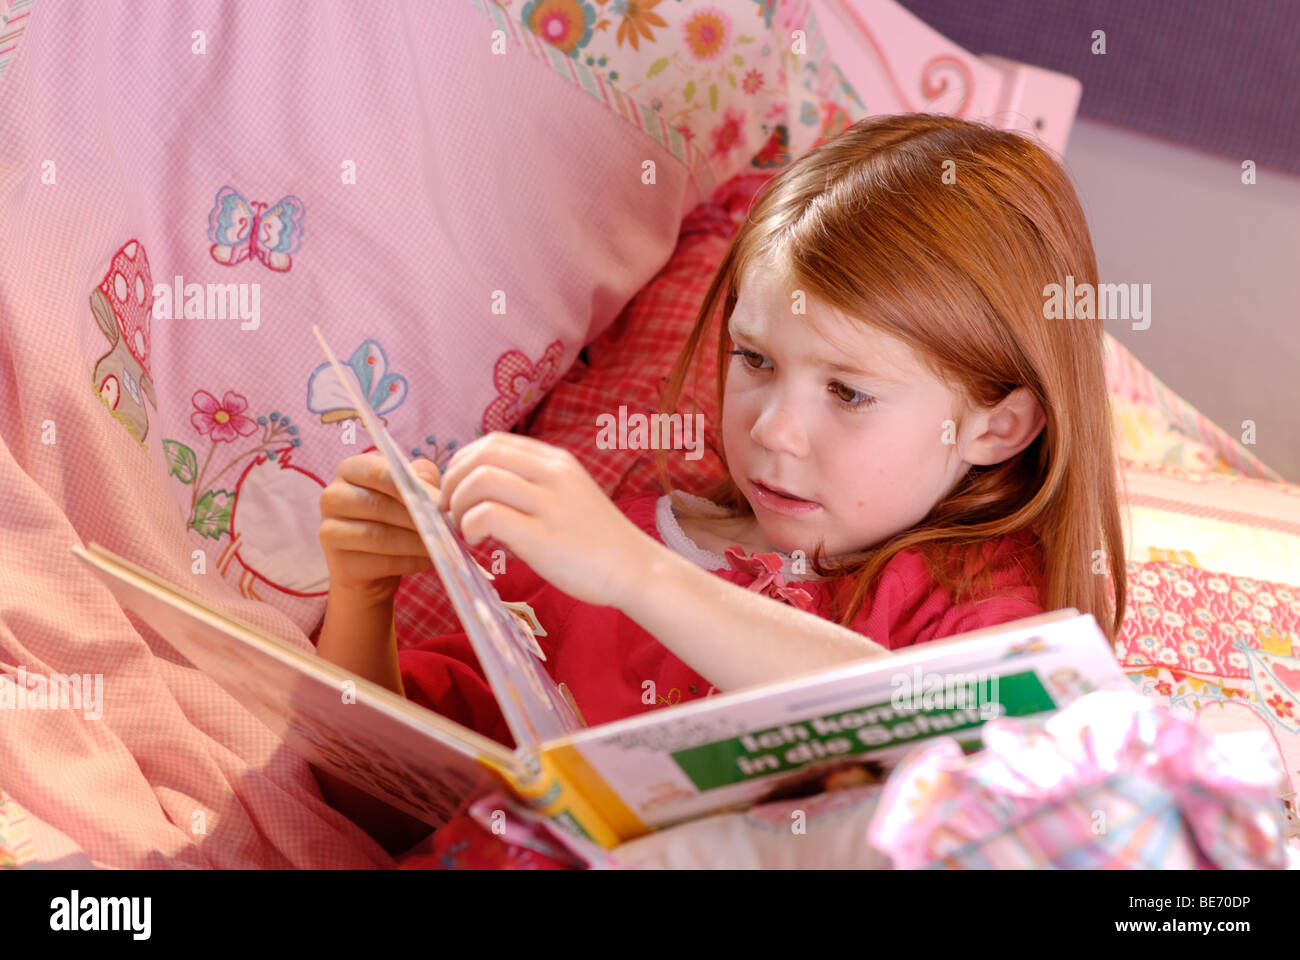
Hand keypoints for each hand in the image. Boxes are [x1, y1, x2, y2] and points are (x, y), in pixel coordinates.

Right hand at [318, 452, 442, 607]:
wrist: (371, 565)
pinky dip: (412, 562)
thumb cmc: (394, 518)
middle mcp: (333, 496)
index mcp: (351, 469)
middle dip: (420, 517)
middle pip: (380, 506)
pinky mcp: (339, 563)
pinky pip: (381, 562)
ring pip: (381, 536)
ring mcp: (330, 530)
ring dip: (418, 542)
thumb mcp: (407, 491)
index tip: (441, 502)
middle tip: (449, 527)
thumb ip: (419, 478)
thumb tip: (427, 479)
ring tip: (445, 545)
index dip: (413, 487)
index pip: (380, 473)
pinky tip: (432, 561)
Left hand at [436, 432, 654, 608]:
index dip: (462, 462)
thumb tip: (480, 491)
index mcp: (557, 462)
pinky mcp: (544, 537)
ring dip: (458, 504)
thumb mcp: (568, 496)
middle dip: (452, 481)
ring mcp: (550, 504)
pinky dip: (470, 526)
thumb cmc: (597, 541)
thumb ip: (532, 486)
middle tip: (449, 510)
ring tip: (464, 529)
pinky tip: (477, 542)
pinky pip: (489, 515)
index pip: (493, 442)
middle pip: (482, 455)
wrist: (636, 570)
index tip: (456, 490)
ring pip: (481, 480)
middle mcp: (554, 474)